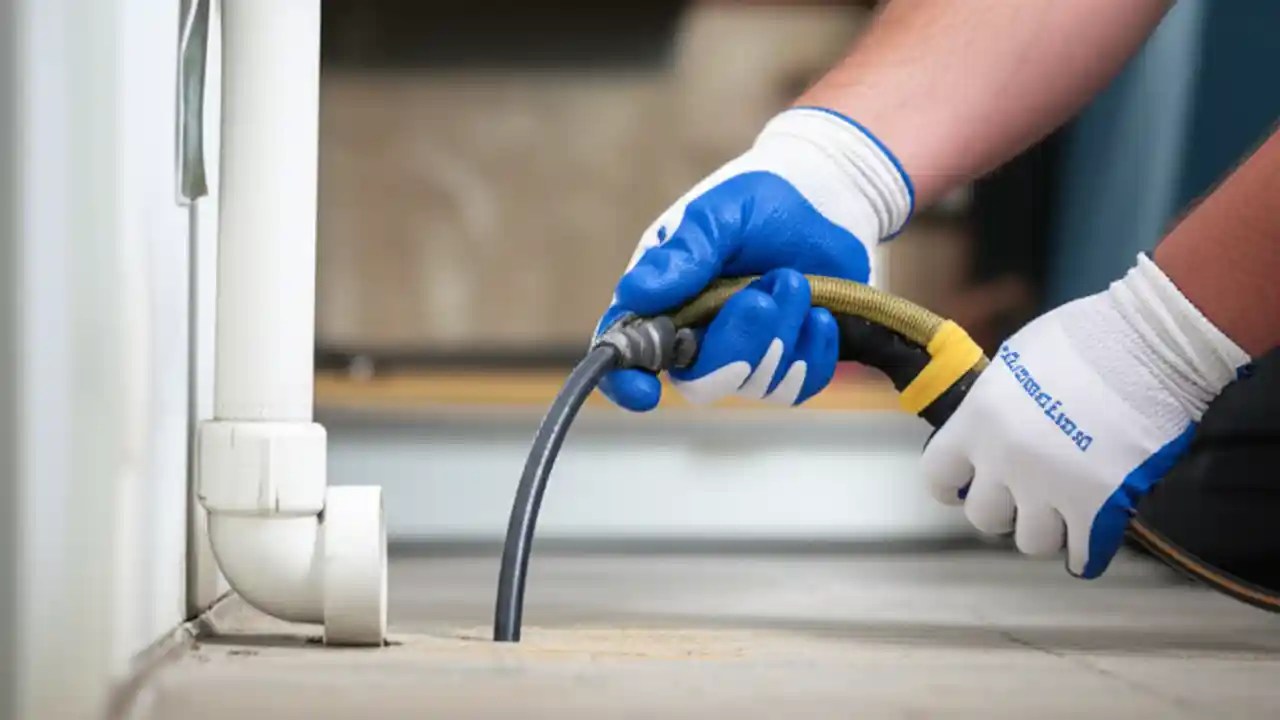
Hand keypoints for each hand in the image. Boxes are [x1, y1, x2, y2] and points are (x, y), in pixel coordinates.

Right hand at [595, 107, 913, 410]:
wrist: (827, 200)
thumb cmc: (758, 203)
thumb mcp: (717, 216)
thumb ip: (682, 257)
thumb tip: (634, 295)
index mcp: (662, 301)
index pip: (629, 352)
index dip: (627, 379)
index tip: (645, 390)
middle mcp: (698, 337)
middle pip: (701, 381)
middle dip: (736, 344)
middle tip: (761, 297)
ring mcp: (746, 354)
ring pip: (754, 383)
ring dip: (780, 334)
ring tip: (794, 280)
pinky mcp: (789, 363)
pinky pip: (797, 387)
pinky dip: (812, 353)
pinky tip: (819, 315)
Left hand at [921, 255, 1249, 576]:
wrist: (1151, 343)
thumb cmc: (1085, 338)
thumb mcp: (1014, 363)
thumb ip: (993, 406)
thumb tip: (987, 429)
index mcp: (978, 421)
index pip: (938, 476)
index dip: (953, 485)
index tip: (967, 485)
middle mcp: (1005, 461)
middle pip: (984, 517)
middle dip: (1003, 508)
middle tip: (1025, 493)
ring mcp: (1051, 487)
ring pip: (1031, 541)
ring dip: (1046, 528)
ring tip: (1063, 509)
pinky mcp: (1100, 505)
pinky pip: (1083, 554)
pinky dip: (1087, 551)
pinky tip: (1092, 537)